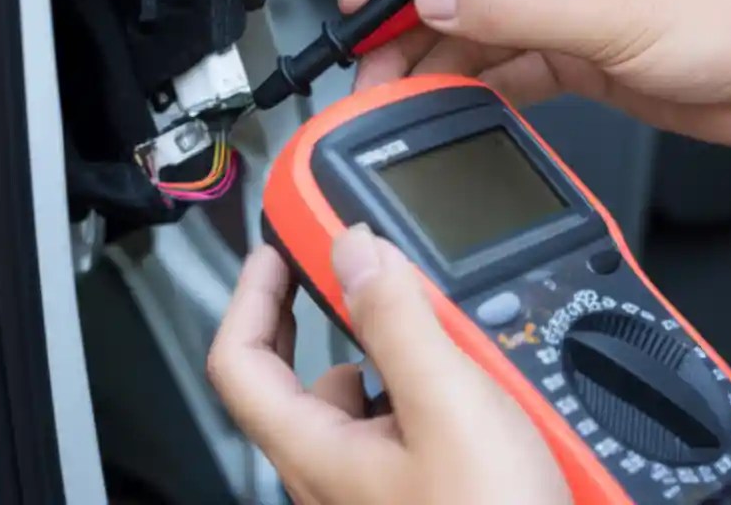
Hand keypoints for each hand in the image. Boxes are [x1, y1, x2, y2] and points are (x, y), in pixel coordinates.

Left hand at [207, 225, 569, 503]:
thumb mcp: (447, 409)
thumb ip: (397, 324)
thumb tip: (354, 253)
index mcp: (316, 452)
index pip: (240, 362)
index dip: (251, 297)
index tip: (276, 251)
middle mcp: (339, 474)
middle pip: (311, 379)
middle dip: (345, 321)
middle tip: (370, 277)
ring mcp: (384, 489)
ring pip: (375, 403)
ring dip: (407, 359)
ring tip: (455, 336)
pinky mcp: (431, 495)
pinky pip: (420, 430)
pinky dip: (444, 396)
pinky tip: (489, 391)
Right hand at [342, 0, 730, 182]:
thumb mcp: (616, 8)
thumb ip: (514, 4)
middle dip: (415, 17)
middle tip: (372, 56)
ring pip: (481, 25)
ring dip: (438, 58)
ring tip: (396, 87)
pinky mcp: (580, 50)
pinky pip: (509, 63)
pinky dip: (475, 84)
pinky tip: (445, 99)